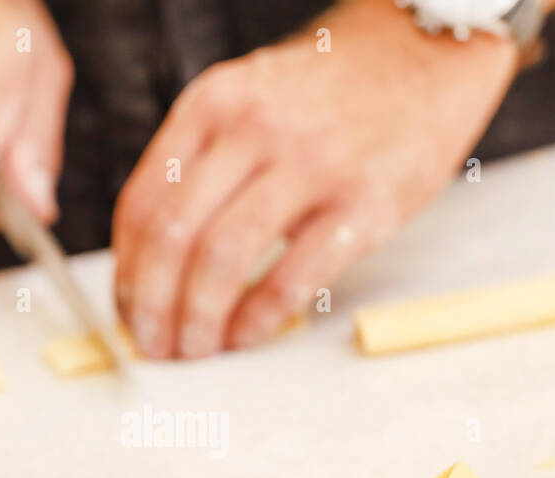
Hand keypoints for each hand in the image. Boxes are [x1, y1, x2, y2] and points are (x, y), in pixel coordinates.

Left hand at [112, 0, 518, 357]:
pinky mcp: (364, 204)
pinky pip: (291, 277)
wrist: (428, 51)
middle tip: (155, 345)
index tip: (128, 310)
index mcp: (212, 104)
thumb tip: (155, 256)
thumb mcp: (249, 98)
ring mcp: (311, 165)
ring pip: (223, 260)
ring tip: (196, 349)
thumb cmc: (332, 92)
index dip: (126, 272)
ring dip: (197, 320)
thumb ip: (202, 161)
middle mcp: (253, 129)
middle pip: (173, 237)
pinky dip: (257, 319)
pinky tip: (246, 335)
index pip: (142, 203)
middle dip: (151, 307)